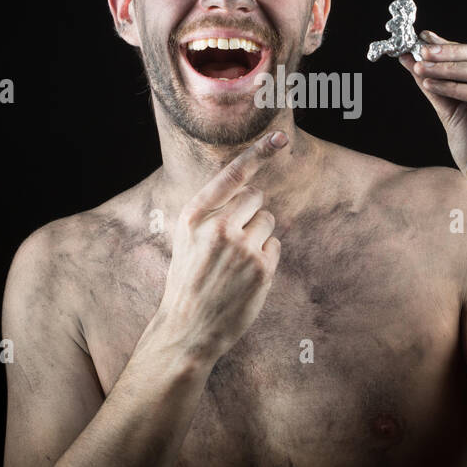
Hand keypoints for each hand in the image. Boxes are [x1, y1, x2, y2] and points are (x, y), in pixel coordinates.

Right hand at [154, 131, 286, 362]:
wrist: (187, 329)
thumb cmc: (188, 281)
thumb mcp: (187, 239)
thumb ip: (211, 213)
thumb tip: (249, 190)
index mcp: (194, 216)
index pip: (231, 175)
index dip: (258, 153)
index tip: (279, 137)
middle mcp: (218, 227)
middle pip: (256, 197)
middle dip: (251, 212)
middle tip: (234, 239)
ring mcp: (241, 248)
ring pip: (268, 220)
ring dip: (260, 235)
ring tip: (237, 261)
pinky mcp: (262, 268)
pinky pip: (275, 245)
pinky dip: (266, 257)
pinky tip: (246, 276)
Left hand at [399, 31, 466, 205]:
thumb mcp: (454, 112)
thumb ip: (438, 84)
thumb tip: (412, 58)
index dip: (452, 45)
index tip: (422, 39)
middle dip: (448, 52)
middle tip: (419, 48)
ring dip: (448, 68)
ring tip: (420, 66)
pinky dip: (456, 88)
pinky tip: (432, 85)